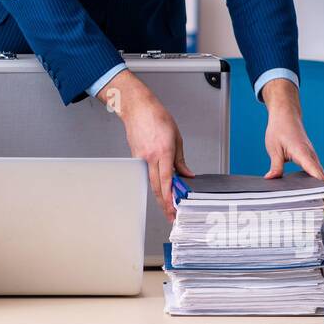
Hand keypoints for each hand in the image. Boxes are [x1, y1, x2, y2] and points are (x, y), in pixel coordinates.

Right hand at [98, 69, 191, 220]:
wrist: (137, 109)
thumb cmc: (157, 118)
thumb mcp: (176, 137)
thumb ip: (180, 159)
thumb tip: (186, 174)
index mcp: (163, 152)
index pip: (167, 180)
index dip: (170, 197)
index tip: (174, 209)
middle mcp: (151, 157)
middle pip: (157, 186)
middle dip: (164, 203)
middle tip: (171, 215)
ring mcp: (142, 158)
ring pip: (151, 182)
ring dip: (160, 196)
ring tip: (167, 206)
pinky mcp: (136, 157)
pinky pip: (146, 173)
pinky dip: (154, 182)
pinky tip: (160, 188)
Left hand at [260, 78, 323, 212]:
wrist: (285, 115)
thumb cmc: (280, 128)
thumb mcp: (274, 148)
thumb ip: (276, 165)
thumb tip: (272, 180)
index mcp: (305, 154)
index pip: (317, 176)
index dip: (322, 192)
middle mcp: (312, 158)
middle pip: (323, 182)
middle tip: (322, 216)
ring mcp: (312, 159)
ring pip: (321, 180)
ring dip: (322, 194)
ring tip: (319, 211)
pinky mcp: (309, 160)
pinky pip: (315, 176)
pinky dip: (316, 187)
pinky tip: (311, 197)